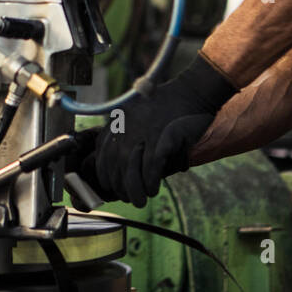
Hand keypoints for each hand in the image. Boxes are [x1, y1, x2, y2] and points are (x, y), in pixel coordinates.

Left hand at [91, 54, 236, 206]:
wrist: (190, 92)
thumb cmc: (167, 109)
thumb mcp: (138, 118)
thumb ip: (125, 139)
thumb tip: (120, 172)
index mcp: (117, 121)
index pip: (102, 155)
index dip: (106, 175)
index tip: (112, 187)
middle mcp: (124, 125)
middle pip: (114, 166)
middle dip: (120, 187)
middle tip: (130, 198)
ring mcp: (141, 130)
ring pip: (129, 170)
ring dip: (135, 190)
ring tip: (142, 199)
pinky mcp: (159, 136)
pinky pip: (150, 166)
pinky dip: (151, 181)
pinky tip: (154, 188)